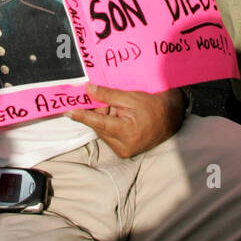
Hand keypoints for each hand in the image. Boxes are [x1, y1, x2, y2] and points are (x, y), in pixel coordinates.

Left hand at [68, 84, 184, 158]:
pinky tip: (119, 114)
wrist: (172, 119)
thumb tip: (89, 89)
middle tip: (98, 97)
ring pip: (103, 131)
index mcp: (126, 133)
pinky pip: (109, 135)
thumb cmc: (154, 105)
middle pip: (99, 127)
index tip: (68, 111)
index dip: (82, 116)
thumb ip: (109, 95)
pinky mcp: (124, 151)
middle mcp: (123, 147)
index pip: (98, 123)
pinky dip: (110, 124)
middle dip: (97, 112)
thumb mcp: (131, 97)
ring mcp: (124, 151)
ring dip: (104, 117)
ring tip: (117, 106)